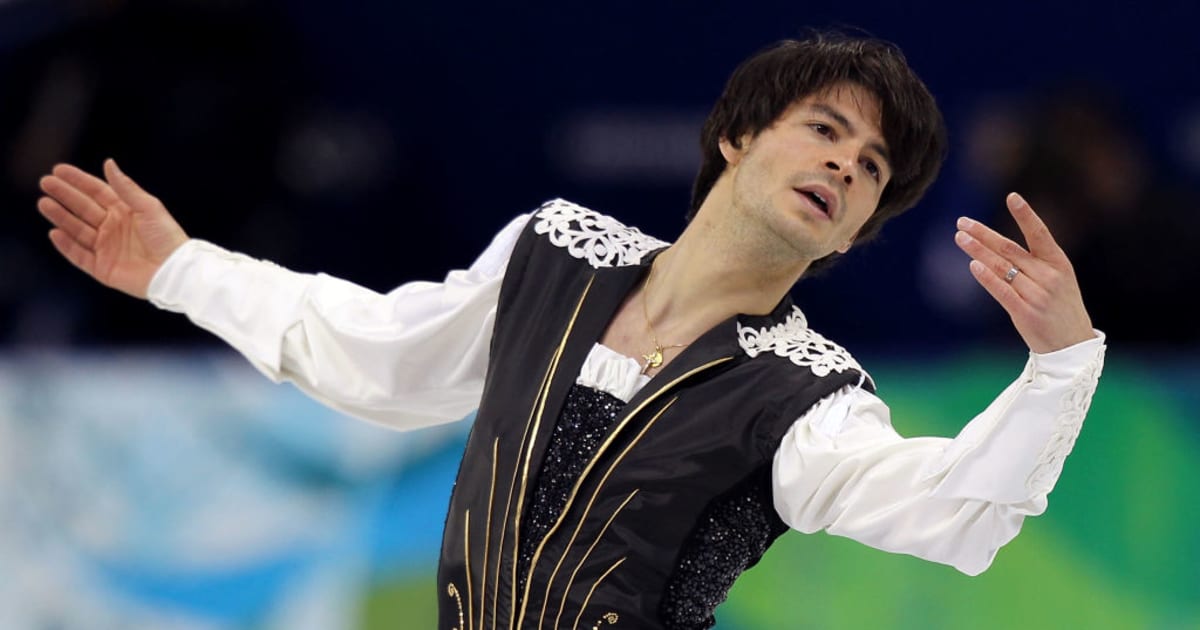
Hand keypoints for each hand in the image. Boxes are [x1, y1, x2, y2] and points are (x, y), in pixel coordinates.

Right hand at [37, 159, 188, 298]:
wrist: (175, 271)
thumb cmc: (168, 238)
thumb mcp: (149, 208)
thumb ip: (126, 188)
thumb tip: (108, 163)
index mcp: (125, 211)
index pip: (97, 192)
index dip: (78, 181)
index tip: (59, 170)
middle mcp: (113, 228)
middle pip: (83, 208)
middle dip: (64, 195)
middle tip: (45, 183)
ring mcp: (106, 248)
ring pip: (77, 230)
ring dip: (61, 217)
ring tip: (44, 203)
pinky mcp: (102, 268)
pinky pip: (79, 256)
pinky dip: (67, 246)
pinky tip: (55, 233)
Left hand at [953, 192, 1094, 352]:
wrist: (1072, 345)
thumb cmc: (1060, 308)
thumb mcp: (1058, 279)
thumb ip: (1033, 262)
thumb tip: (995, 245)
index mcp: (1059, 263)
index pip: (1040, 233)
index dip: (1026, 214)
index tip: (1012, 197)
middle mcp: (1048, 276)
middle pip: (1009, 249)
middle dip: (983, 233)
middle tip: (961, 221)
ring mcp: (1037, 295)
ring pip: (1001, 267)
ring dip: (978, 250)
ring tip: (959, 237)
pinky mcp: (1025, 313)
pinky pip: (1002, 291)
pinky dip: (987, 277)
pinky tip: (973, 265)